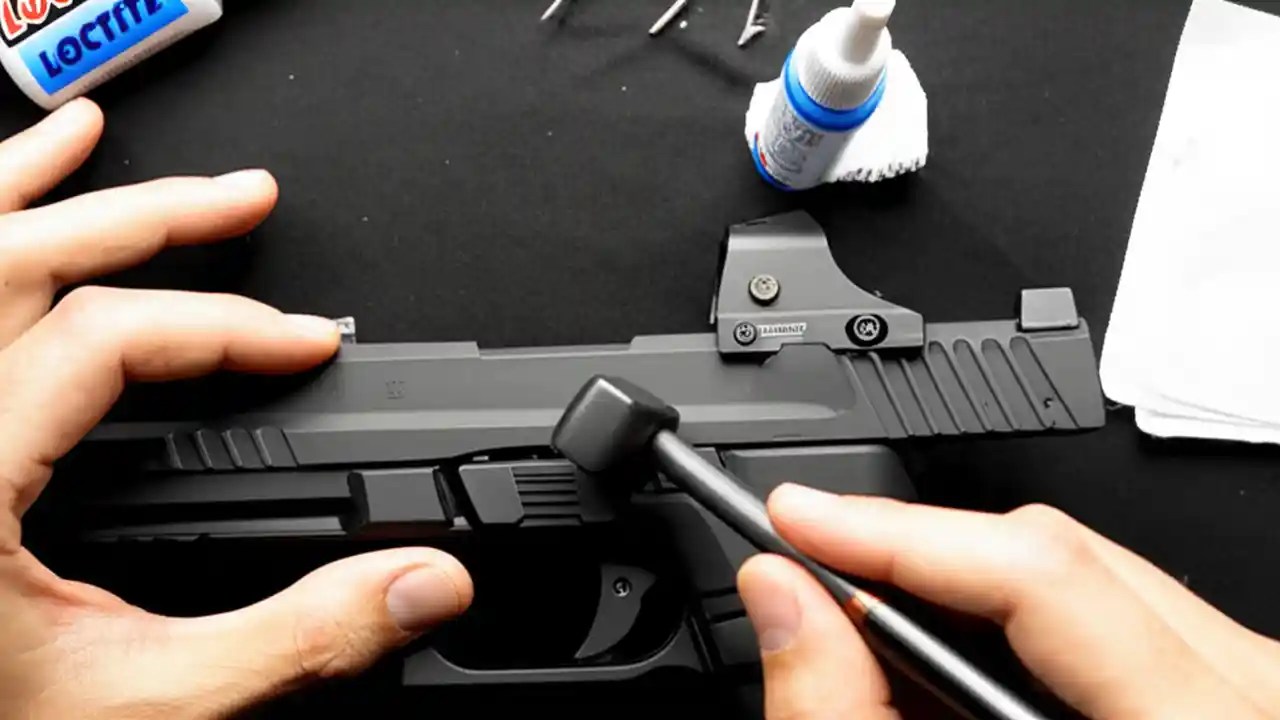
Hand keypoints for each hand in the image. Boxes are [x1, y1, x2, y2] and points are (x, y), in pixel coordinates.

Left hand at [0, 99, 472, 718]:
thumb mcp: (147, 702)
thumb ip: (293, 639)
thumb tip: (420, 584)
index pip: (107, 339)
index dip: (226, 330)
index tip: (304, 347)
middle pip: (21, 260)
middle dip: (148, 216)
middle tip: (243, 200)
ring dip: (35, 196)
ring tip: (97, 141)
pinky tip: (14, 216)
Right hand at [737, 484, 1279, 718]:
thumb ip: (841, 711)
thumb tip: (783, 599)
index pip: (1039, 579)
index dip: (897, 536)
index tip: (804, 522)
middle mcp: (1250, 710)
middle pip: (1058, 561)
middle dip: (918, 556)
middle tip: (817, 567)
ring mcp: (1249, 702)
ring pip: (1089, 576)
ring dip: (967, 590)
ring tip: (878, 633)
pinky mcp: (1227, 702)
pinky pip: (1119, 616)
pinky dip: (1021, 627)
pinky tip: (958, 671)